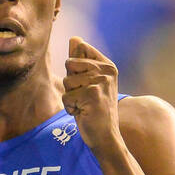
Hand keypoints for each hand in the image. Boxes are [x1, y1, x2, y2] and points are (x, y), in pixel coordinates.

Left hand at [62, 37, 121, 157]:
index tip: (87, 83)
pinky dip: (70, 108)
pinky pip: (67, 97)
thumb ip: (81, 61)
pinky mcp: (92, 95)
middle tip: (85, 97)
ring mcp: (101, 82)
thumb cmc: (95, 110)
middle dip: (71, 83)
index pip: (80, 48)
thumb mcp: (88, 82)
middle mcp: (107, 71)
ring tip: (85, 105)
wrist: (106, 136)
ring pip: (67, 82)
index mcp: (108, 65)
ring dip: (70, 97)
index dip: (75, 67)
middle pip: (69, 64)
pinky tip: (84, 113)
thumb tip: (74, 38)